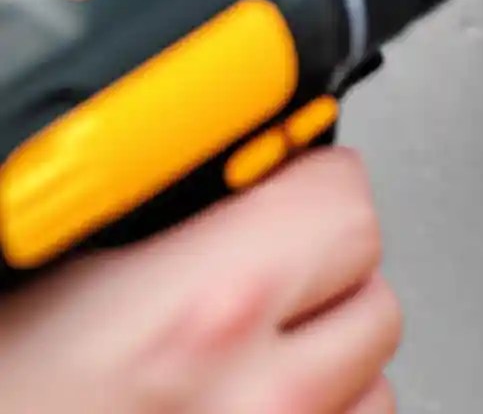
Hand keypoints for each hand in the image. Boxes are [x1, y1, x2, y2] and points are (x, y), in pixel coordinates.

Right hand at [0, 148, 401, 412]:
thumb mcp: (30, 288)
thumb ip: (129, 218)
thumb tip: (188, 166)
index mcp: (195, 316)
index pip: (342, 200)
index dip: (303, 184)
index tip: (280, 187)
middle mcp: (261, 404)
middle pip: (373, 289)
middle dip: (319, 276)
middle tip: (243, 283)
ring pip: (374, 377)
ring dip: (326, 363)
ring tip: (228, 371)